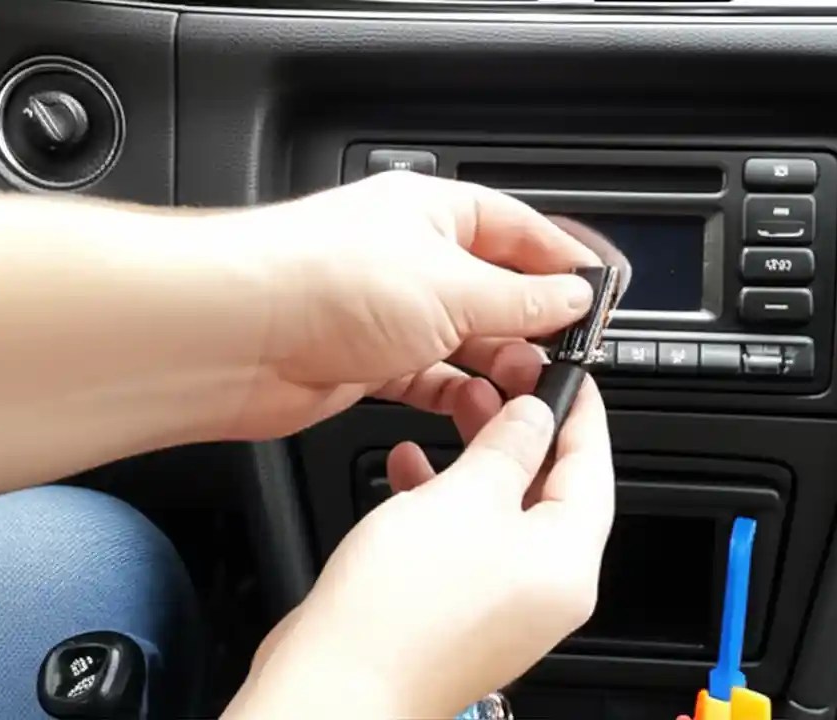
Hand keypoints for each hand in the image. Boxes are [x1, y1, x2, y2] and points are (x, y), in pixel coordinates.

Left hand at [217, 171, 599, 438]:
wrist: (237, 336)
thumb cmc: (324, 282)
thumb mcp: (453, 287)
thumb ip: (522, 299)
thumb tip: (571, 298)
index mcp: (431, 213)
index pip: (517, 231)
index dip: (562, 262)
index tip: (599, 295)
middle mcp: (408, 257)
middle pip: (492, 288)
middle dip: (531, 323)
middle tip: (565, 355)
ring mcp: (385, 310)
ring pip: (462, 338)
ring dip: (496, 365)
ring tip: (527, 390)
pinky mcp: (364, 360)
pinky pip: (427, 377)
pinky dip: (454, 393)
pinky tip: (475, 407)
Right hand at [224, 366, 614, 718]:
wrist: (337, 686)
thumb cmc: (401, 611)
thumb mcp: (466, 497)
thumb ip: (508, 447)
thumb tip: (535, 415)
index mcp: (569, 563)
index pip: (594, 467)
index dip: (580, 412)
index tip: (568, 376)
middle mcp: (547, 592)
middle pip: (553, 490)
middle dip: (523, 432)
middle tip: (501, 386)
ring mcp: (504, 609)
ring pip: (504, 514)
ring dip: (480, 462)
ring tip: (454, 413)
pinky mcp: (460, 616)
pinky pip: (468, 543)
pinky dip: (447, 503)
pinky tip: (411, 472)